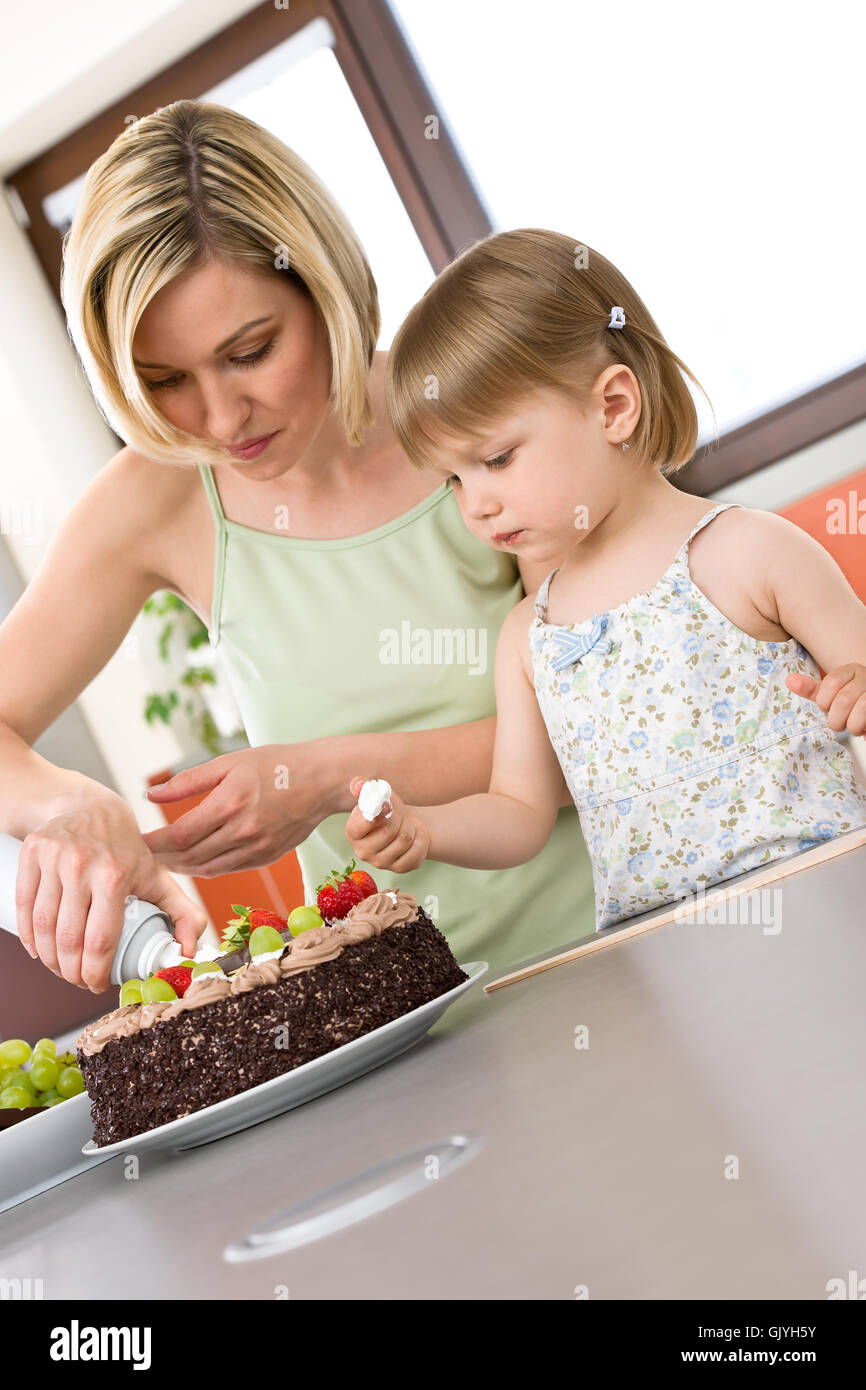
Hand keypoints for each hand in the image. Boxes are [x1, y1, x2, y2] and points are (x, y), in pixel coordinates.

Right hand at [16, 792, 207, 992]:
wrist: (93, 807)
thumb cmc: (126, 849)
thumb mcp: (159, 878)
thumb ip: (184, 915)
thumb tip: (188, 954)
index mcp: (116, 875)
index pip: (100, 940)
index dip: (95, 972)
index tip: (97, 985)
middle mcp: (83, 865)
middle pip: (68, 939)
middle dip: (70, 971)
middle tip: (77, 980)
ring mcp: (54, 858)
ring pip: (42, 925)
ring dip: (49, 958)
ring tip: (60, 967)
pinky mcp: (33, 852)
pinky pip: (23, 904)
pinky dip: (27, 934)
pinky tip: (38, 949)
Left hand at [143, 743, 330, 874]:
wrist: (321, 780)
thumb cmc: (275, 764)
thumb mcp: (229, 762)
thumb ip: (188, 781)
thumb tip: (151, 795)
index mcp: (230, 803)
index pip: (180, 835)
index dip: (155, 843)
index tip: (138, 841)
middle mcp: (243, 830)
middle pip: (190, 856)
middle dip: (164, 857)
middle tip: (146, 853)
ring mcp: (257, 847)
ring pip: (208, 868)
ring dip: (183, 867)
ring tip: (166, 859)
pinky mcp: (267, 856)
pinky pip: (229, 869)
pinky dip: (207, 868)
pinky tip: (196, 860)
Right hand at [344, 777, 430, 872]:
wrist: (405, 825)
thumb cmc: (387, 809)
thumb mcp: (375, 794)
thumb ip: (363, 786)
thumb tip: (360, 785)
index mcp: (352, 833)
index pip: (363, 825)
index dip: (380, 812)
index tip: (388, 805)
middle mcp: (363, 852)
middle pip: (388, 830)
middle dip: (399, 817)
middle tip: (399, 814)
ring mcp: (381, 863)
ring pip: (404, 839)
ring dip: (410, 826)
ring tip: (405, 824)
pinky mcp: (400, 868)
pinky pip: (417, 849)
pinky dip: (421, 837)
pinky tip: (414, 835)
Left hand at [786, 664, 865, 734]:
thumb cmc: (854, 703)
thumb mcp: (831, 695)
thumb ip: (812, 689)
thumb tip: (789, 680)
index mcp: (851, 670)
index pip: (830, 683)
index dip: (825, 702)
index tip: (828, 708)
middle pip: (843, 700)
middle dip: (837, 720)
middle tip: (841, 723)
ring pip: (861, 708)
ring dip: (854, 726)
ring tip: (856, 727)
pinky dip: (865, 730)